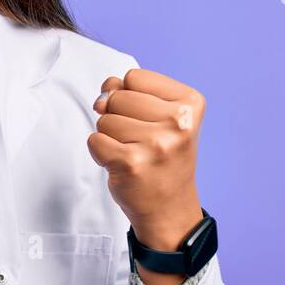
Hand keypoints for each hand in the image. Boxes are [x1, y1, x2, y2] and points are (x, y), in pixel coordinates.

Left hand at [87, 67, 205, 253]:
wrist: (169, 207)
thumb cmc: (162, 157)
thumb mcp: (160, 117)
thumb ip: (129, 92)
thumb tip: (104, 94)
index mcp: (190, 103)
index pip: (134, 76)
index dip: (129, 96)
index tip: (147, 119)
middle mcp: (178, 122)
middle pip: (117, 96)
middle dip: (118, 116)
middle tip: (139, 141)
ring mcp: (155, 144)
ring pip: (104, 119)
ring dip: (110, 137)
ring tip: (134, 153)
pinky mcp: (131, 163)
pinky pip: (94, 140)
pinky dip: (100, 153)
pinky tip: (121, 165)